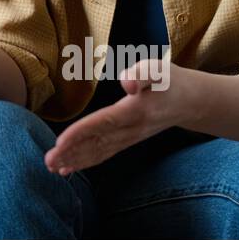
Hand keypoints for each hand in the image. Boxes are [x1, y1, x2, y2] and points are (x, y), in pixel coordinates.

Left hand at [44, 59, 191, 174]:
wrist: (191, 101)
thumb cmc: (170, 81)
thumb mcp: (158, 70)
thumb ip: (141, 74)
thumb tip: (126, 83)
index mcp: (134, 112)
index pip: (102, 124)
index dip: (80, 133)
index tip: (59, 142)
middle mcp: (130, 130)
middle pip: (96, 143)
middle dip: (71, 153)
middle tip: (47, 162)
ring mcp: (129, 138)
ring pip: (98, 152)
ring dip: (75, 160)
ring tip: (52, 167)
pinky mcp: (127, 140)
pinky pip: (104, 154)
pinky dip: (86, 161)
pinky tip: (69, 168)